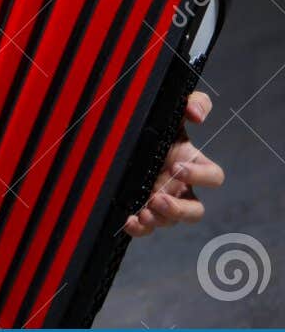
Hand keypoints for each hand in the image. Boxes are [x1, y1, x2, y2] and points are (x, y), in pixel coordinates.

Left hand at [124, 91, 224, 237]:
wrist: (117, 134)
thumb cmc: (150, 123)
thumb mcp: (171, 110)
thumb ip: (192, 102)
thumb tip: (198, 115)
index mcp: (191, 164)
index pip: (213, 177)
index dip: (200, 176)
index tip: (176, 167)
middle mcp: (179, 187)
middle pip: (195, 211)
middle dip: (179, 209)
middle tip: (157, 197)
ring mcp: (160, 200)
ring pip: (170, 221)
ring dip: (159, 220)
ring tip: (143, 213)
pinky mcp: (139, 207)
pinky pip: (145, 227)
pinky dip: (138, 228)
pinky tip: (128, 221)